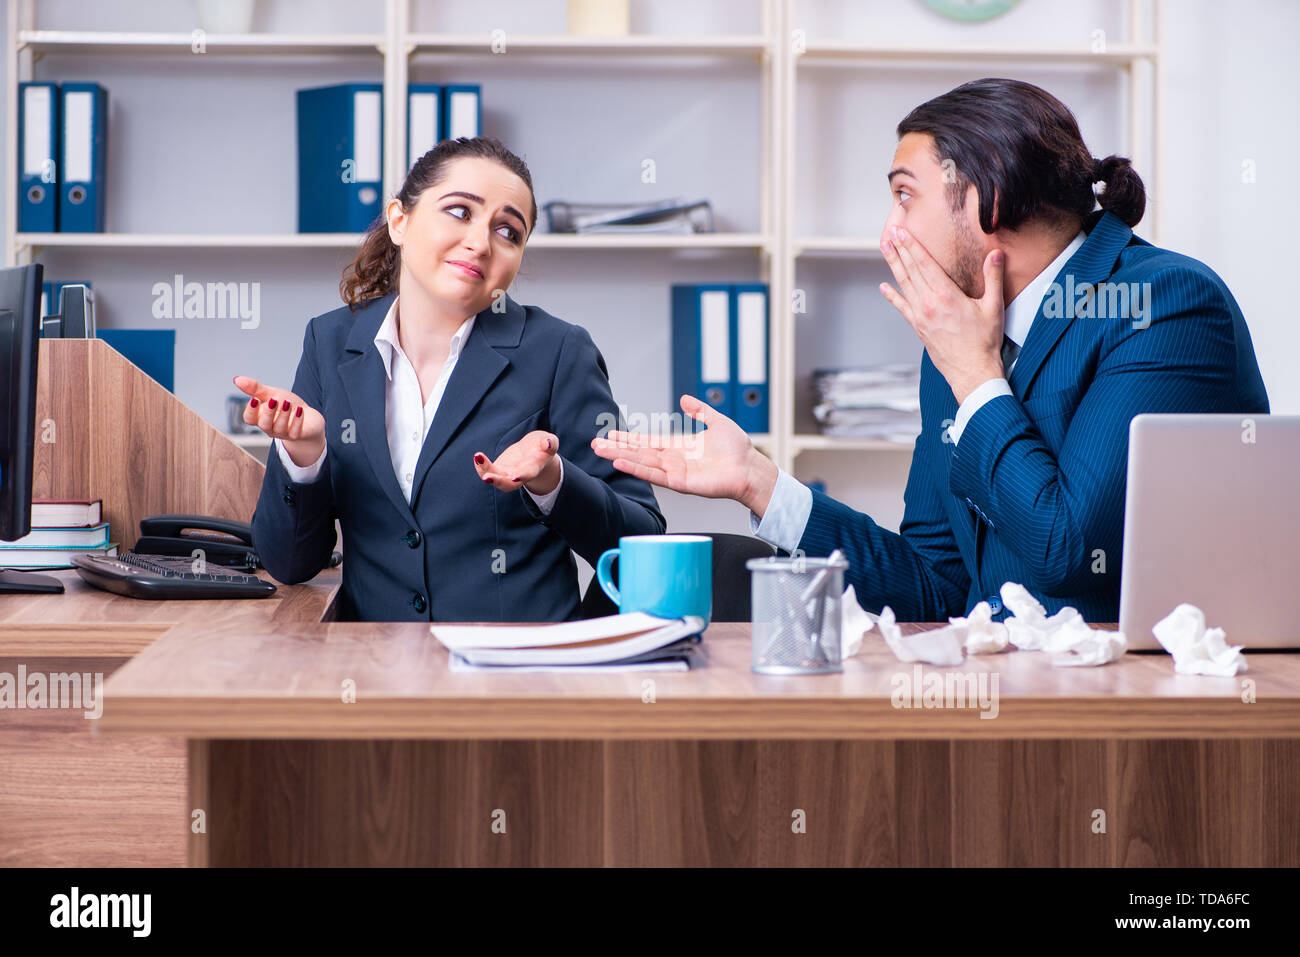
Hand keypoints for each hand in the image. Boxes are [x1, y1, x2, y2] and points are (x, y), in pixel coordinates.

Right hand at [232, 375, 324, 466]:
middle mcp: (269, 427)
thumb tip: (236, 379)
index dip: (250, 410)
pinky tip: (300, 410)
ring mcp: (283, 433)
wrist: (308, 416)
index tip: (254, 399)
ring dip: (283, 415)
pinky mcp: (296, 436)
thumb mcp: (271, 394)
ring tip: (288, 402)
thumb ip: (255, 388)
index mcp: (260, 417)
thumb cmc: (286, 404)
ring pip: (279, 428)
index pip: (249, 419)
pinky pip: (295, 432)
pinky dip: (297, 421)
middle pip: (263, 425)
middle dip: (268, 413)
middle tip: (274, 400)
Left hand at [475, 430, 559, 494]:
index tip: (515, 477)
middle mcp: (520, 475)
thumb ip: (550, 443)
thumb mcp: (550, 441)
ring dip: (485, 472)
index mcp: (534, 468)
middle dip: (498, 482)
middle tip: (487, 478)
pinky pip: (488, 471)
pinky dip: (481, 466)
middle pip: (508, 485)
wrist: (535, 452)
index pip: (529, 474)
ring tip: (478, 456)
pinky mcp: (499, 469)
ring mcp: (508, 474)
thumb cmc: (543, 446)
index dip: (523, 475)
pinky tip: (477, 456)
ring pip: (496, 479)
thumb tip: (548, 443)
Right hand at [590, 394, 779, 515]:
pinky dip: (637, 469)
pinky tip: (621, 463)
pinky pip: (654, 475)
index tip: (611, 434)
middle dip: (617, 448)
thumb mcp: (716, 421)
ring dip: (620, 457)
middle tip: (595, 444)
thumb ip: (700, 410)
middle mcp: (673, 460)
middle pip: (639, 452)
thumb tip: (685, 399)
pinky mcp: (679, 482)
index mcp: (679, 447)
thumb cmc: (737, 450)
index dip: (629, 437)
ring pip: (642, 462)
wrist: (749, 467)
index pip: (648, 441)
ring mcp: (674, 472)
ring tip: (601, 451)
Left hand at [879, 226, 1005, 403]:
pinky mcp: (918, 327)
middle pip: (911, 270)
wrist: (971, 371)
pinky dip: (893, 296)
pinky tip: (884, 287)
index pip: (925, 264)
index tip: (902, 232)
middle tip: (889, 233)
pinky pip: (902, 307)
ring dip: (894, 266)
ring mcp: (920, 316)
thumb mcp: (993, 307)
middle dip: (899, 249)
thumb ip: (993, 277)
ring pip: (904, 285)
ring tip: (885, 250)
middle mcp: (929, 303)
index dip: (912, 246)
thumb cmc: (984, 341)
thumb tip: (996, 253)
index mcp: (946, 295)